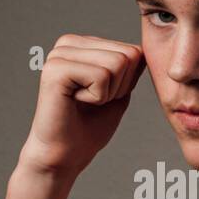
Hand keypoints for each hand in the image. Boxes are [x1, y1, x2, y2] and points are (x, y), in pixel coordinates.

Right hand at [22, 34, 145, 175]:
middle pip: (127, 55)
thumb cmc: (89, 128)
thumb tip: (142, 49)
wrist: (65, 156)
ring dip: (108, 93)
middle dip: (120, 87)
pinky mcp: (56, 68)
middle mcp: (69, 43)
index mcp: (82, 44)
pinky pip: (102, 75)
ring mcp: (60, 54)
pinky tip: (75, 102)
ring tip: (84, 102)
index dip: (127, 82)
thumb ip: (130, 68)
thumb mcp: (119, 91)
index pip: (133, 50)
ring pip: (117, 63)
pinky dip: (98, 97)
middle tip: (93, 102)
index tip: (102, 97)